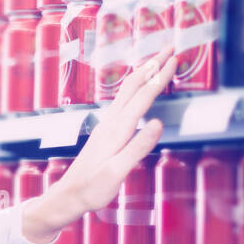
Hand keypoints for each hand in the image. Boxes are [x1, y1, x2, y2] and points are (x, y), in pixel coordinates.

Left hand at [22, 47, 177, 243]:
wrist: (69, 195)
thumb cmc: (92, 188)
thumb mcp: (117, 172)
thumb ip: (137, 147)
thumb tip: (157, 123)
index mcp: (117, 130)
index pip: (142, 97)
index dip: (160, 77)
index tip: (175, 59)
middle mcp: (110, 122)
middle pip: (133, 86)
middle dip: (152, 65)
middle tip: (170, 48)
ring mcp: (106, 125)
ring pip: (126, 91)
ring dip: (143, 73)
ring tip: (157, 60)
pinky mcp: (104, 132)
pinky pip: (123, 100)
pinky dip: (135, 87)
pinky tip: (137, 89)